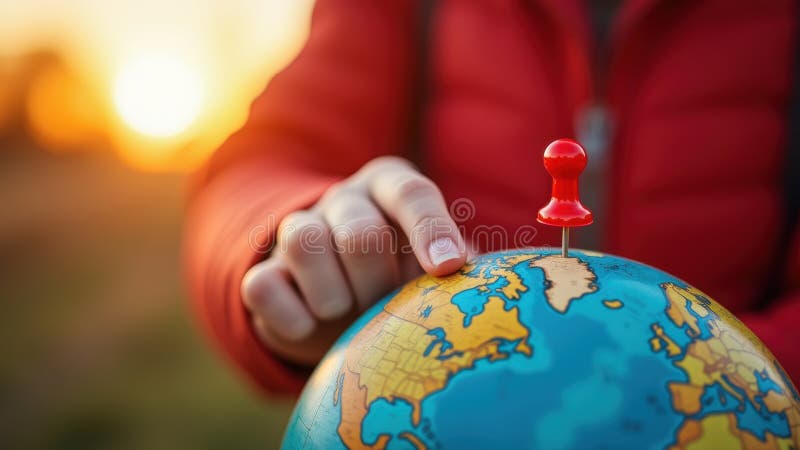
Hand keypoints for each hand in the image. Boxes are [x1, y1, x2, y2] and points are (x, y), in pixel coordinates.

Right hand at [241, 156, 466, 365]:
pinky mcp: (264, 271)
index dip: (430, 230)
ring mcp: (297, 230)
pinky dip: (291, 315)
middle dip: (377, 281)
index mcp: (390, 188)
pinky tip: (310, 328)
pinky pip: (262, 285)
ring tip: (346, 315)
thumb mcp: (435, 269)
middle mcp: (344, 201)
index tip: (447, 269)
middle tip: (385, 307)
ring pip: (303, 242)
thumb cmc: (404, 281)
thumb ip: (459, 269)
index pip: (411, 194)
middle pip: (359, 230)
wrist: (343, 305)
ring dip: (334, 294)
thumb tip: (488, 285)